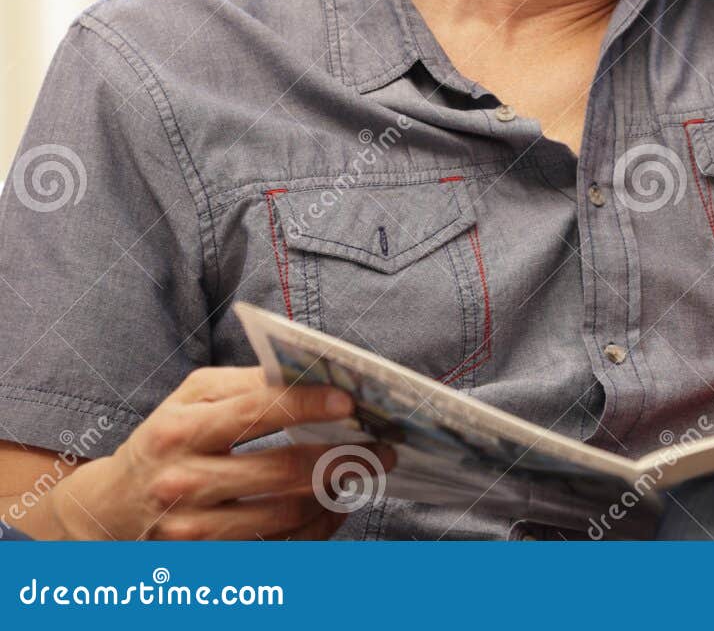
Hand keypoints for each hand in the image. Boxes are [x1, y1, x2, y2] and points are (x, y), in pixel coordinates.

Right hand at [33, 366, 394, 539]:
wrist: (110, 508)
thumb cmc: (166, 440)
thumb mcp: (191, 398)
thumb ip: (247, 382)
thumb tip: (312, 375)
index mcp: (181, 430)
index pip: (257, 411)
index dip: (309, 404)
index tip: (350, 401)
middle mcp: (184, 482)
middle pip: (284, 472)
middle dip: (343, 457)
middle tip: (381, 447)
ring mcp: (194, 530)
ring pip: (289, 514)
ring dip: (337, 492)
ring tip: (363, 472)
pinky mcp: (207, 562)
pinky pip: (280, 547)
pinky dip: (318, 526)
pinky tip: (337, 505)